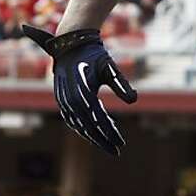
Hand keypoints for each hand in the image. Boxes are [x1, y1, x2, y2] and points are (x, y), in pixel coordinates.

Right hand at [22, 25, 135, 155]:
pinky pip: (72, 120)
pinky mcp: (61, 100)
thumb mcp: (110, 68)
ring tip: (109, 144)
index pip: (99, 120)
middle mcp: (71, 100)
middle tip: (116, 150)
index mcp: (83, 93)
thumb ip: (122, 84)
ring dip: (92, 137)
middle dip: (102, 140)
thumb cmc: (94, 56)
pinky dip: (83, 129)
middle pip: (88, 127)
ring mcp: (64, 101)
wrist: (71, 45)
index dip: (110, 133)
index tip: (121, 143)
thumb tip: (134, 100)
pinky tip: (94, 133)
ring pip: (79, 126)